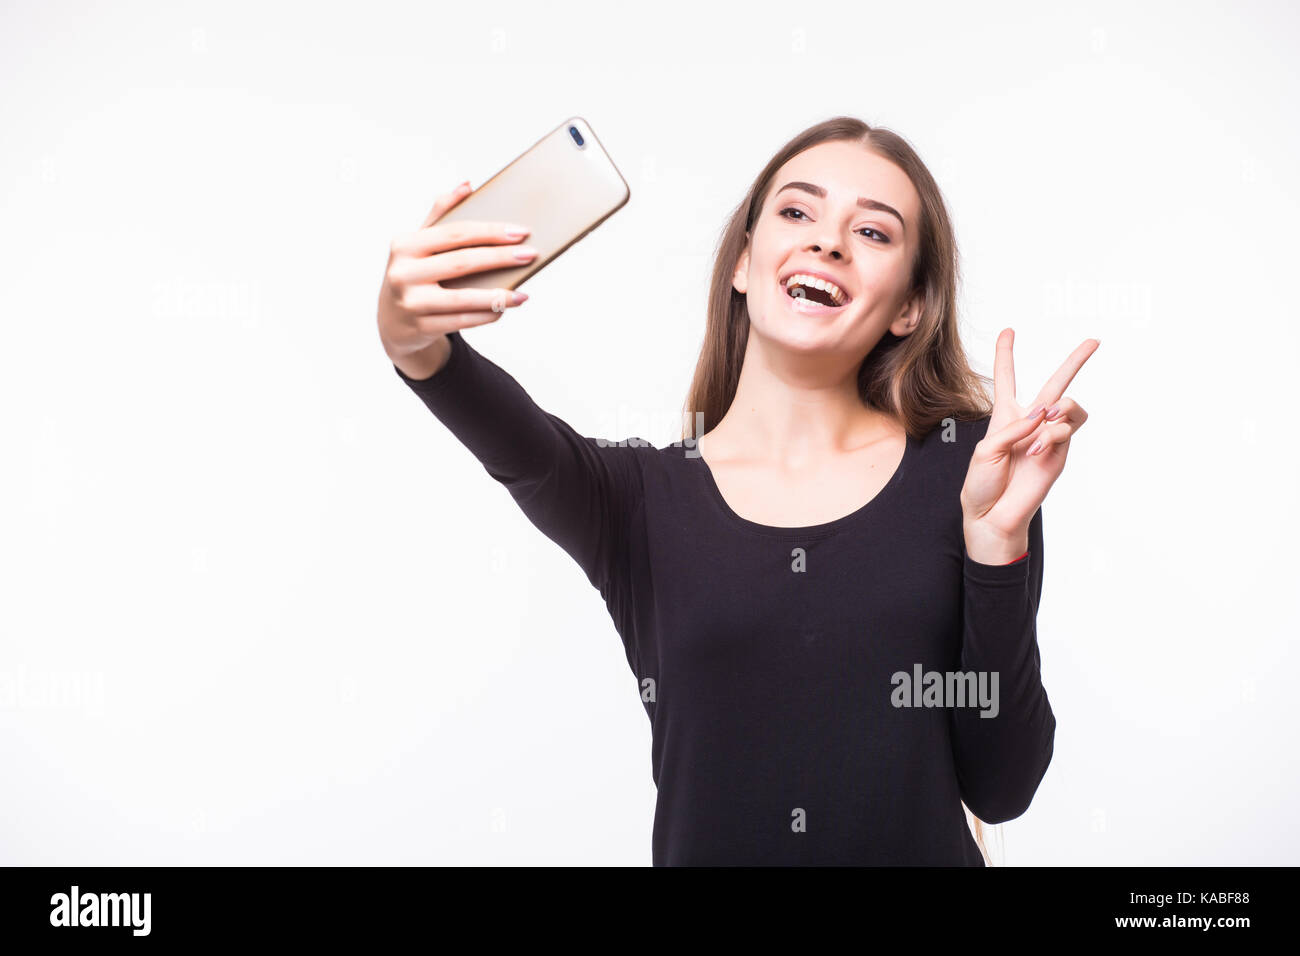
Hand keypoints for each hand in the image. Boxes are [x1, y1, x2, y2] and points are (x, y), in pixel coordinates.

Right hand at [377, 180, 535, 365]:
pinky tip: (505, 308)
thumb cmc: (414, 274)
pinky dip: (486, 315)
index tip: (521, 232)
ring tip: (523, 294)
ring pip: (463, 298)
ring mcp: (411, 303)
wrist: (392, 321)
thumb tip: (467, 185)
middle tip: (530, 255)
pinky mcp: (420, 327)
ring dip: (498, 296)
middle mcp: (403, 273)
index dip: (490, 232)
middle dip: (500, 258)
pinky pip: (461, 321)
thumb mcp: (419, 244)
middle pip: (461, 263)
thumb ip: (440, 214)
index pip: (455, 233)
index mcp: (405, 245)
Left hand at [960, 329, 1097, 560]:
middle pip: (1055, 384)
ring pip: (1069, 406)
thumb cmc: (982, 485)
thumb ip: (1012, 428)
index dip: (1006, 354)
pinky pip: (1066, 430)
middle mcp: (1030, 422)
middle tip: (1094, 340)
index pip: (1006, 379)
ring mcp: (1048, 437)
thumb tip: (1043, 416)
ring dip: (1059, 408)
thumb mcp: (984, 450)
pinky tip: (1037, 449)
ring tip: (1043, 425)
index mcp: (1004, 417)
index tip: (1008, 331)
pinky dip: (1052, 434)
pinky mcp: (1061, 453)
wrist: (993, 515)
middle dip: (1075, 361)